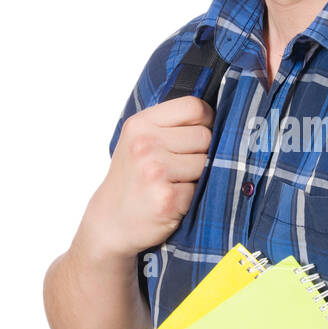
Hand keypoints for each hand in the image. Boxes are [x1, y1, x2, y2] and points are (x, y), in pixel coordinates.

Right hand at [81, 95, 213, 261]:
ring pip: (206, 163)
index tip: (198, 135)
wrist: (110, 222)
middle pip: (205, 136)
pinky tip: (172, 201)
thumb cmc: (131, 180)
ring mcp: (155, 171)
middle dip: (201, 152)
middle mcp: (145, 144)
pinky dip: (192, 197)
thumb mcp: (138, 141)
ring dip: (198, 176)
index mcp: (139, 124)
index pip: (194, 106)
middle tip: (180, 167)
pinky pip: (201, 189)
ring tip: (174, 184)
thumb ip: (169, 125)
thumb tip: (218, 115)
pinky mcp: (167, 197)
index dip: (205, 120)